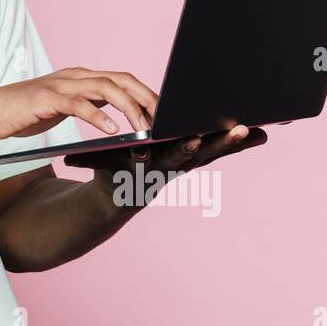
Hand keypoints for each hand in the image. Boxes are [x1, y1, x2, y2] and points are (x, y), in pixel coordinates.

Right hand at [0, 68, 158, 141]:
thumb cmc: (23, 112)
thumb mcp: (61, 107)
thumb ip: (86, 105)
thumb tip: (114, 115)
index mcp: (79, 78)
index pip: (121, 79)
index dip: (145, 94)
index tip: (163, 114)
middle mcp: (74, 77)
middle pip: (120, 79)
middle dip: (146, 98)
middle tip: (164, 120)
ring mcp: (60, 85)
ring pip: (105, 88)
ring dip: (129, 107)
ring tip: (144, 127)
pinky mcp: (46, 99)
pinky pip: (79, 105)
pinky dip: (99, 116)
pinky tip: (113, 130)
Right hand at [65, 124, 269, 205]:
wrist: (122, 196)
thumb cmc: (108, 175)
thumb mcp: (97, 166)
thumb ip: (88, 161)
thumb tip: (66, 160)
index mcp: (150, 165)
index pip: (167, 157)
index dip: (181, 149)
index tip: (194, 139)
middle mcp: (172, 166)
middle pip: (200, 154)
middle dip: (221, 142)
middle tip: (241, 129)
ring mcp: (186, 164)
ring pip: (214, 151)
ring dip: (235, 142)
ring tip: (257, 130)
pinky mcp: (192, 159)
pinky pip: (218, 150)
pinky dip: (237, 142)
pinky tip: (261, 134)